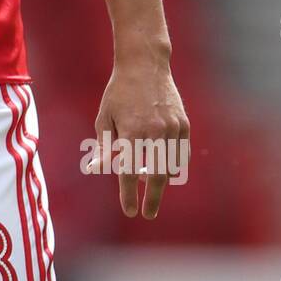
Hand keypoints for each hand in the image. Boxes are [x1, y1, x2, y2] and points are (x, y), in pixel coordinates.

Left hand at [91, 61, 189, 218]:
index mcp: (131, 132)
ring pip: (172, 167)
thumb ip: (104, 147)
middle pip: (156, 176)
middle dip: (153, 199)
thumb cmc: (119, 92)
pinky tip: (165, 170)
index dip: (129, 194)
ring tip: (151, 185)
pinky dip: (174, 165)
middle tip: (148, 214)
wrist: (145, 66)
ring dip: (162, 181)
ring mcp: (173, 129)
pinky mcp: (184, 125)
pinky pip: (181, 154)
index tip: (129, 211)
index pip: (130, 173)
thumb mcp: (105, 118)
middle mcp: (155, 133)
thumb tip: (96, 170)